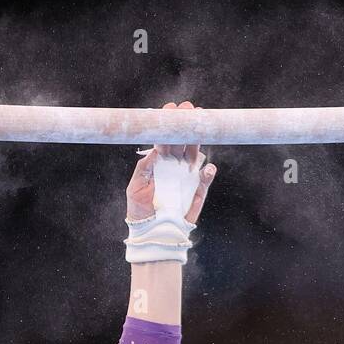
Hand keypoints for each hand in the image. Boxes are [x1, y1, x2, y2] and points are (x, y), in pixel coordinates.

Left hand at [126, 101, 216, 223]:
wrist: (152, 233)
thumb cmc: (140, 210)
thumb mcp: (135, 188)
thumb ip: (145, 168)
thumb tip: (156, 149)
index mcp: (159, 162)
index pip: (165, 139)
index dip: (169, 124)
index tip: (171, 110)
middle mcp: (174, 165)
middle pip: (182, 141)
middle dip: (186, 124)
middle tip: (190, 110)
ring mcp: (187, 176)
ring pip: (195, 153)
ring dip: (198, 140)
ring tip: (201, 127)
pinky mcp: (198, 190)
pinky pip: (206, 178)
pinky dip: (208, 172)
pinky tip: (206, 168)